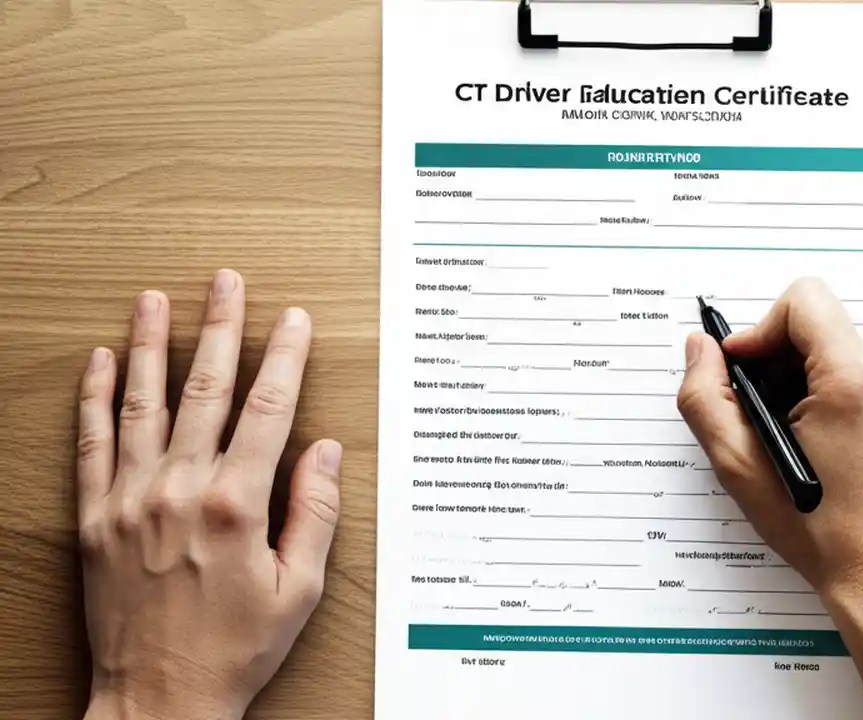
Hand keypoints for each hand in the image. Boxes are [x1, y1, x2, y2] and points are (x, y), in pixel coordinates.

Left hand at [77, 270, 340, 719]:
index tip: (293, 320)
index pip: (268, 410)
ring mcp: (130, 500)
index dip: (284, 357)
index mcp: (236, 504)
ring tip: (156, 300)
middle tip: (225, 282)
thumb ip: (314, 513)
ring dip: (152, 346)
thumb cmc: (235, 649)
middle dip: (220, 329)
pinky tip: (103, 362)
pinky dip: (96, 399)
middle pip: (205, 390)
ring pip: (143, 405)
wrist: (158, 700)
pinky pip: (92, 444)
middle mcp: (179, 491)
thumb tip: (323, 451)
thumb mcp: (299, 589)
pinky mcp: (95, 519)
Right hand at [677, 278, 862, 607]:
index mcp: (854, 378)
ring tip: (793, 440)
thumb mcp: (741, 468)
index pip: (803, 299)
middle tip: (762, 418)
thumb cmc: (827, 533)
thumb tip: (700, 350)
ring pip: (840, 351)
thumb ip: (705, 398)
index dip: (760, 329)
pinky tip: (823, 447)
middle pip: (820, 325)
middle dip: (780, 362)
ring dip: (806, 382)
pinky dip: (834, 396)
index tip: (742, 369)